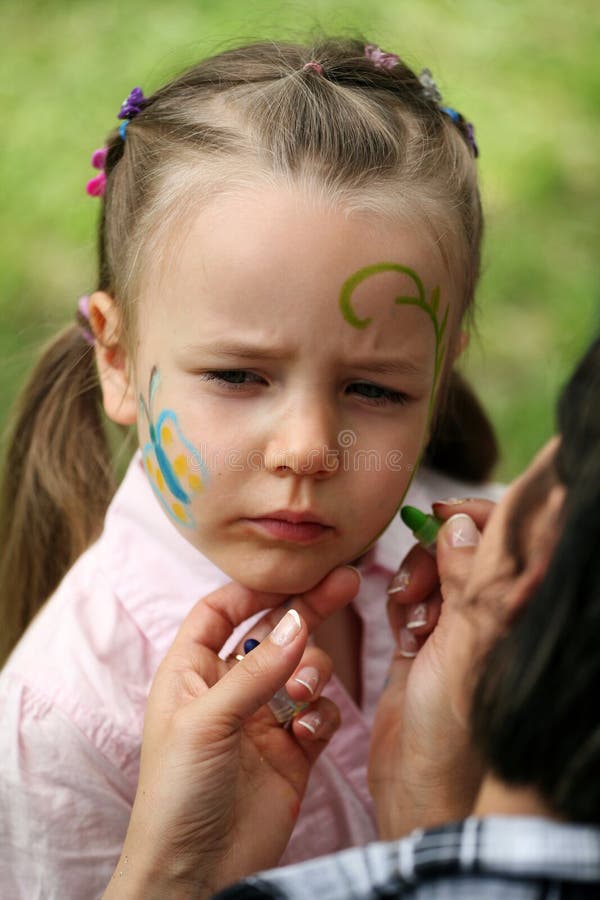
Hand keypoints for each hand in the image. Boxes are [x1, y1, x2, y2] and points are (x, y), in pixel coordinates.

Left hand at [103, 566, 359, 899]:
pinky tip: (307, 735)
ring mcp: (263, 720)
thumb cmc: (178, 794)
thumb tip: (297, 621)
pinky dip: (320, 716)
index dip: (253, 592)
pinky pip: (319, 713)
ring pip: (302, 670)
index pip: (220, 613)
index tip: (293, 576)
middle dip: (307, 610)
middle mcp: (228, 690)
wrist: (196, 874)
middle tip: (347, 582)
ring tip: (302, 695)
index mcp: (191, 673)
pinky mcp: (293, 751)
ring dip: (310, 673)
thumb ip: (255, 671)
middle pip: (272, 633)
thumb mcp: (207, 722)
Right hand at [368, 499, 493, 839]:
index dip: (475, 518)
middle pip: (463, 549)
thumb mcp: (464, 645)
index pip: (505, 542)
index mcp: (511, 615)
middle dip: (434, 554)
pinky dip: (401, 605)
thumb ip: (468, 581)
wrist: (417, 788)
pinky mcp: (423, 646)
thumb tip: (463, 524)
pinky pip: (410, 601)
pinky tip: (403, 634)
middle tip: (416, 584)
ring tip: (409, 620)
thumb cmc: (452, 728)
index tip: (440, 514)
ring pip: (432, 572)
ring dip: (414, 582)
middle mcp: (488, 618)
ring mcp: (455, 632)